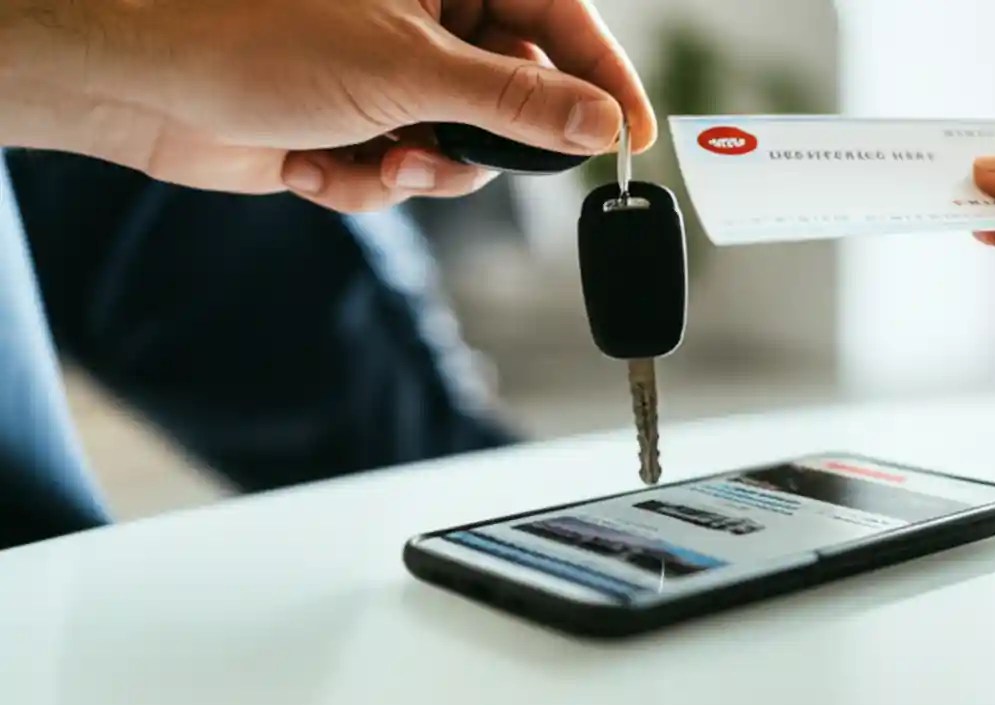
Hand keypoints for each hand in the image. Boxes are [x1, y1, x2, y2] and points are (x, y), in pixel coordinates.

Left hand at [1, 0, 655, 211]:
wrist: (144, 89)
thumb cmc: (258, 40)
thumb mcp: (409, 71)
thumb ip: (516, 103)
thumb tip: (599, 123)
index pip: (557, 17)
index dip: (599, 78)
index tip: (634, 134)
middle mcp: (426, 16)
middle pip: (514, 91)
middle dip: (485, 142)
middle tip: (459, 155)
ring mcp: (393, 72)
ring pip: (464, 144)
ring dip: (425, 171)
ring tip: (378, 161)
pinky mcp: (361, 121)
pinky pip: (409, 169)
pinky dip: (371, 182)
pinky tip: (316, 167)